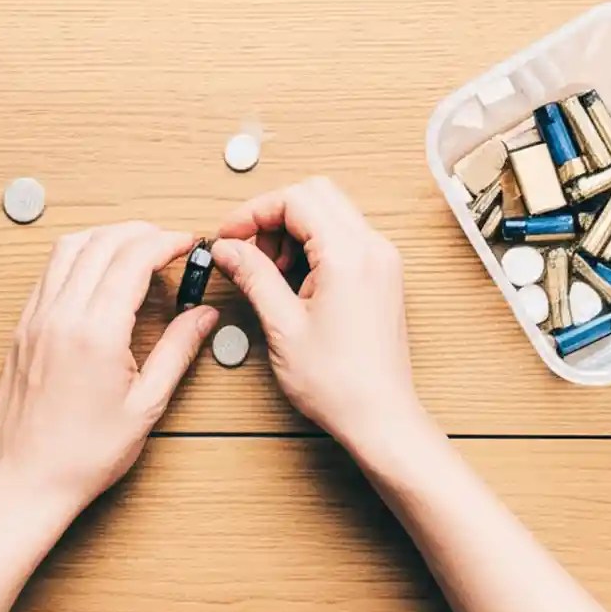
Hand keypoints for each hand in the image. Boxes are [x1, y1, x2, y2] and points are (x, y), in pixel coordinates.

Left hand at [0, 222, 218, 515]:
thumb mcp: (146, 404)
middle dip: (140, 232)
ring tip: (135, 248)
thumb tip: (203, 315)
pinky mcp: (22, 328)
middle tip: (168, 242)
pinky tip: (98, 273)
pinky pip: (49, 272)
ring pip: (68, 247)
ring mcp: (36, 319)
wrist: (26, 481)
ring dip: (105, 237)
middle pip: (101, 242)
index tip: (187, 243)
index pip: (133, 259)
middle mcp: (61, 316)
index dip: (165, 242)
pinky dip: (78, 256)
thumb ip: (178, 350)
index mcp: (96, 333)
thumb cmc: (84, 454)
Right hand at [211, 177, 423, 444]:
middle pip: (316, 195)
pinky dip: (314, 246)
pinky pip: (345, 238)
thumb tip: (226, 247)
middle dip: (273, 215)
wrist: (380, 416)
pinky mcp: (383, 275)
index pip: (296, 198)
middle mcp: (373, 249)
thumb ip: (252, 275)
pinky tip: (293, 280)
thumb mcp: (282, 325)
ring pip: (330, 213)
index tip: (229, 235)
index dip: (253, 211)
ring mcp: (382, 260)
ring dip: (293, 230)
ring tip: (269, 271)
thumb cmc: (339, 383)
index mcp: (349, 255)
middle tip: (247, 249)